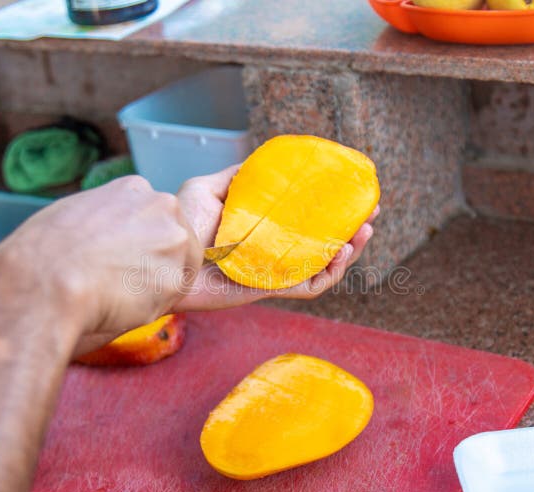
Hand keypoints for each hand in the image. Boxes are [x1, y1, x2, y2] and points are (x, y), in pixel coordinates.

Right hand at [0, 176, 201, 333]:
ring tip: (114, 293)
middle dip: (156, 265)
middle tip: (120, 283)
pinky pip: (170, 300)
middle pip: (176, 242)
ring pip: (177, 272)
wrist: (43, 284)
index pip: (156, 219)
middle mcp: (163, 207)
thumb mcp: (74, 214)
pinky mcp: (175, 278)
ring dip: (154, 287)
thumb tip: (113, 238)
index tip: (120, 260)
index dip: (140, 245)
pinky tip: (119, 304)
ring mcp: (173, 241)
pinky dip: (149, 309)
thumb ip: (107, 219)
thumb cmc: (43, 253)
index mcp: (136, 188)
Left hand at [173, 166, 378, 311]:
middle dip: (351, 229)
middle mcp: (273, 250)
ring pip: (322, 265)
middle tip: (371, 211)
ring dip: (348, 250)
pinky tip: (341, 251)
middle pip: (322, 243)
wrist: (162, 257)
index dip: (330, 209)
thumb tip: (264, 162)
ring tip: (365, 229)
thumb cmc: (180, 225)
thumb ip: (235, 177)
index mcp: (263, 229)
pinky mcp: (269, 288)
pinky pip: (308, 285)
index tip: (350, 191)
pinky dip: (329, 273)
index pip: (304, 220)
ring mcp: (273, 270)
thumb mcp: (207, 189)